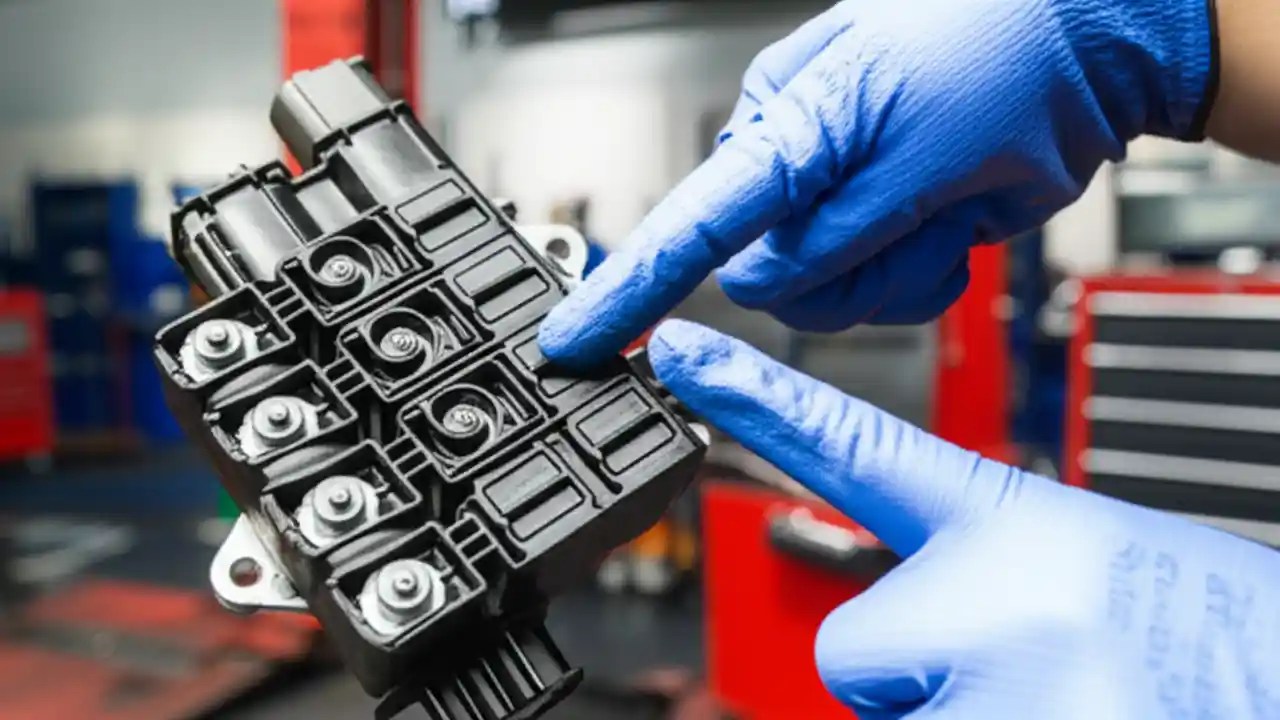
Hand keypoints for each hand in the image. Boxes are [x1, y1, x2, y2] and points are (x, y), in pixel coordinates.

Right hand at [539, 0, 1214, 366]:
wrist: (1089, 37)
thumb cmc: (1008, 57)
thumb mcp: (916, 158)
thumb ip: (828, 234)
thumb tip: (758, 279)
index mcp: (780, 125)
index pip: (684, 224)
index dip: (626, 290)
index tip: (571, 339)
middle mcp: (792, 160)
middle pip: (767, 280)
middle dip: (842, 277)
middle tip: (913, 224)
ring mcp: (834, 190)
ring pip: (821, 291)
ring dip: (890, 272)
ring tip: (941, 209)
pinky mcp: (872, 214)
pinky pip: (868, 284)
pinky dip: (913, 272)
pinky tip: (948, 223)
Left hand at [648, 320, 1279, 718]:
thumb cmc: (1205, 642)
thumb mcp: (1079, 574)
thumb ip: (973, 585)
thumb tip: (893, 645)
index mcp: (1008, 524)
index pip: (851, 439)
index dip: (755, 395)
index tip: (678, 353)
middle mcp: (986, 592)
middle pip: (854, 653)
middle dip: (919, 677)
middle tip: (1037, 671)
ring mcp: (991, 683)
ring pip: (888, 717)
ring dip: (959, 719)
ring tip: (1071, 702)